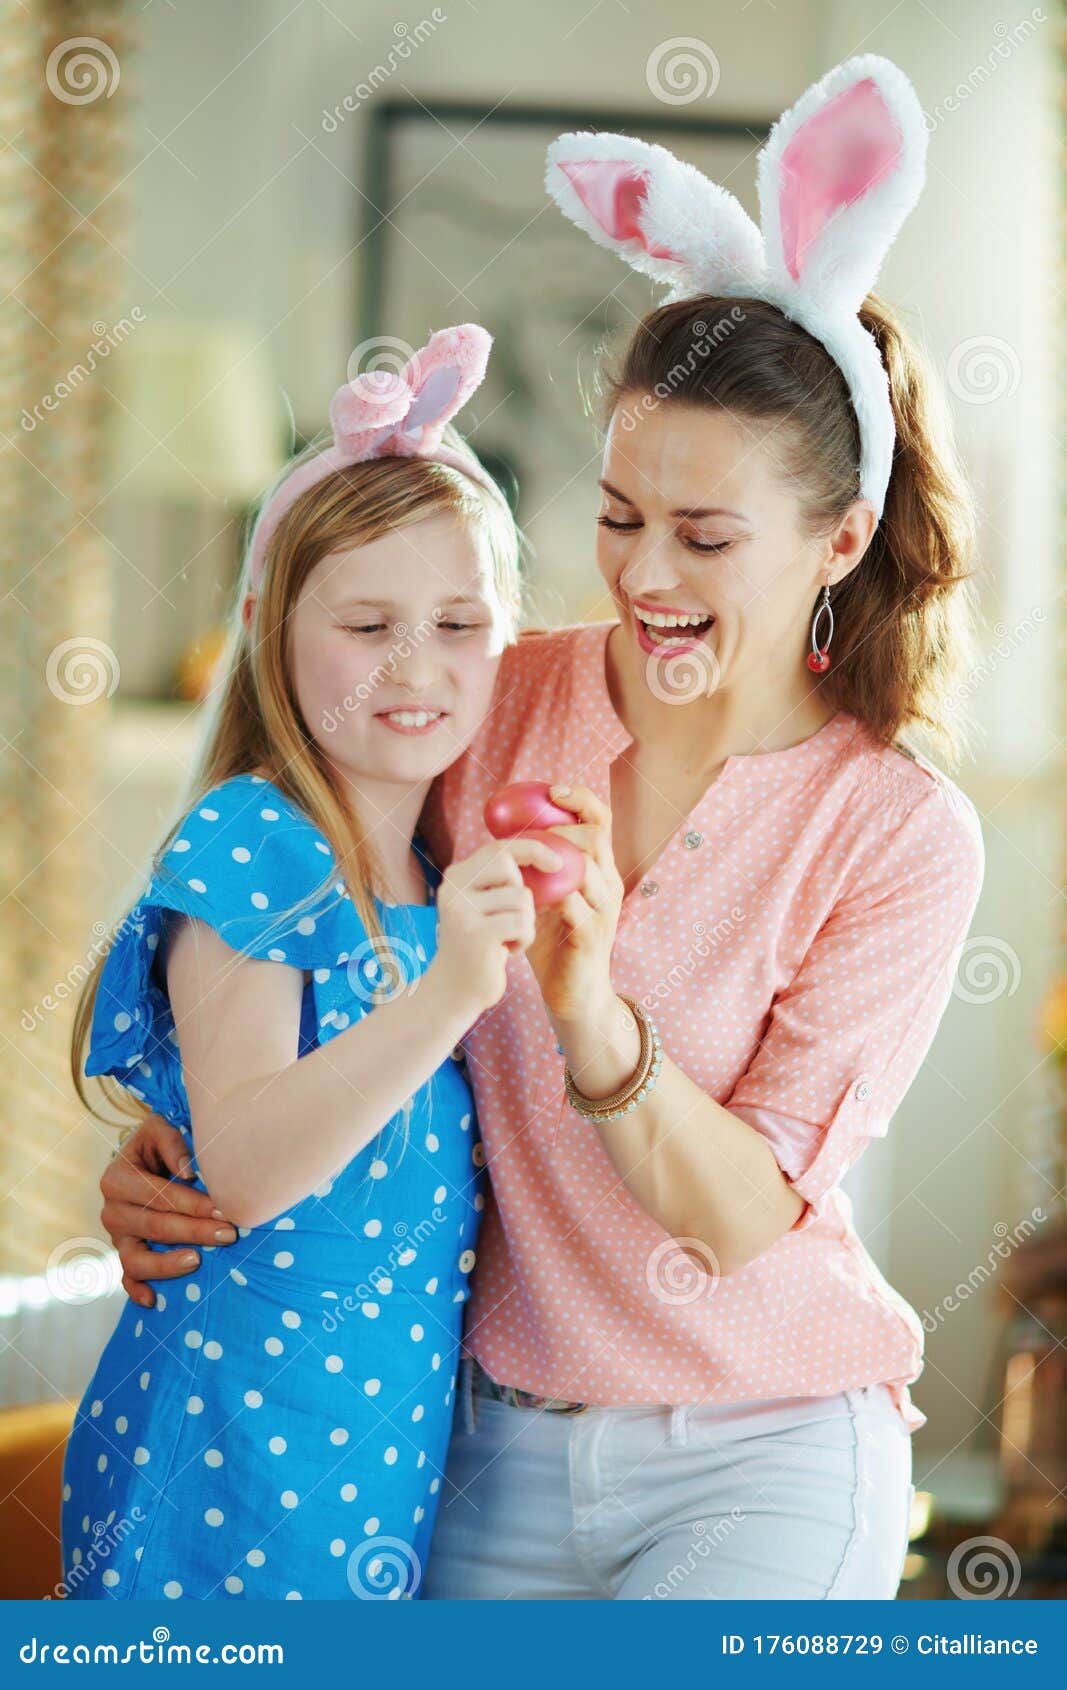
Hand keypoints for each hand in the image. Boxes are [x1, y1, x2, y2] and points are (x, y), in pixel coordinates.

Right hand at [100, 1117, 236, 1308]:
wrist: (140, 1159)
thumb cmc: (156, 1144)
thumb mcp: (159, 1129)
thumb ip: (173, 1144)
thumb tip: (188, 1173)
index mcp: (118, 1178)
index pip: (159, 1195)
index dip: (192, 1204)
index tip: (224, 1209)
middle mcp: (112, 1210)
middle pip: (155, 1227)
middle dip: (194, 1231)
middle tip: (229, 1234)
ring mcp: (116, 1236)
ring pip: (136, 1259)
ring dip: (167, 1264)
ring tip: (196, 1261)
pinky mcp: (123, 1251)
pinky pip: (126, 1277)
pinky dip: (137, 1290)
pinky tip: (154, 1301)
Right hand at [430, 837, 559, 1016]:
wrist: (455, 991)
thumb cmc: (481, 944)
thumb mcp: (485, 904)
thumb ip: (502, 879)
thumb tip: (550, 851)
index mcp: (456, 876)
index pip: (499, 846)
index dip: (532, 849)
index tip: (557, 862)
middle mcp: (453, 888)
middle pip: (508, 865)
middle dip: (526, 890)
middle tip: (518, 916)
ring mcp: (462, 911)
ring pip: (521, 897)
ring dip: (526, 921)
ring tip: (508, 938)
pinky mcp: (476, 934)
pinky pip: (522, 922)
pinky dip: (524, 938)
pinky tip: (508, 950)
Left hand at [524, 783, 623, 1022]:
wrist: (573, 995)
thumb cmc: (553, 943)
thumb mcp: (544, 896)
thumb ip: (535, 868)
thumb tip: (505, 833)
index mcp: (599, 870)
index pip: (601, 820)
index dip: (581, 798)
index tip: (553, 789)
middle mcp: (608, 884)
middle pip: (598, 836)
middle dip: (563, 825)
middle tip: (534, 829)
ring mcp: (604, 911)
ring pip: (588, 868)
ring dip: (554, 859)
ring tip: (526, 861)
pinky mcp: (591, 937)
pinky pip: (575, 907)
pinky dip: (550, 897)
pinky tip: (528, 897)